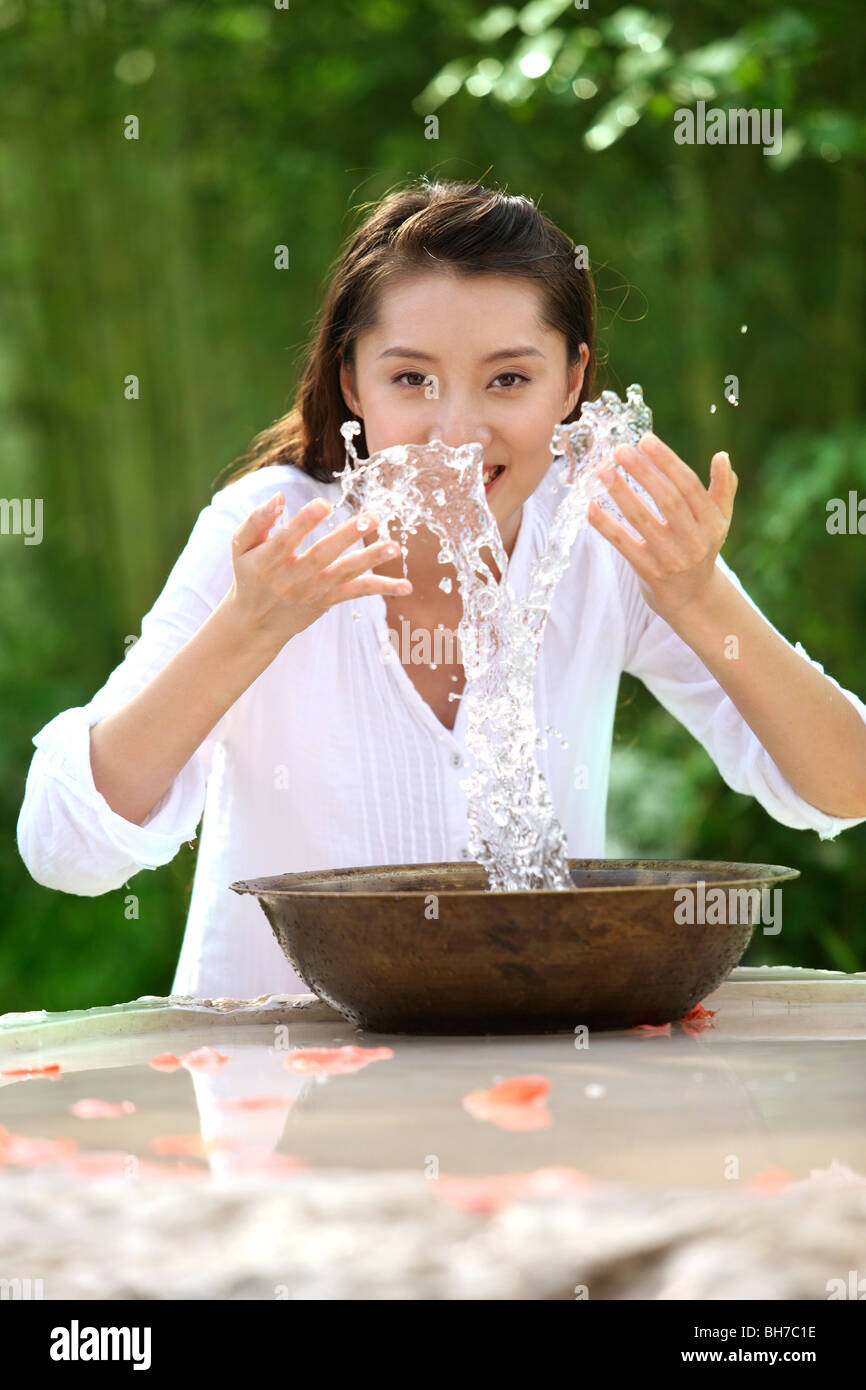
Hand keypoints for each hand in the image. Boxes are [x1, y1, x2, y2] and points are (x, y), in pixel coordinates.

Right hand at [227, 493, 411, 650]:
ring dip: (370, 560)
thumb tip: (277, 497)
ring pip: (344, 574)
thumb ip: (256, 521)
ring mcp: (313, 591)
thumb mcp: (241, 548)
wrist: (254, 624)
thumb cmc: (250, 575)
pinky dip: (382, 588)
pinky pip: (357, 592)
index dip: (304, 523)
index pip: (286, 540)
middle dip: (346, 537)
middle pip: (321, 557)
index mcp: (268, 562)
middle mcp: (292, 579)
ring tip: (394, 547)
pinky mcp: (328, 601)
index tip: (323, 504)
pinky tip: (407, 586)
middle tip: (369, 518)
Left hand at [586, 432, 737, 619]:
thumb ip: (722, 489)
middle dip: (642, 472)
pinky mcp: (648, 571)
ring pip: (642, 520)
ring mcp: (670, 557)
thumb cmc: (701, 549)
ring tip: (601, 470)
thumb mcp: (719, 521)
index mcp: (712, 523)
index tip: (645, 440)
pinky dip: (606, 525)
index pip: (689, 486)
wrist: (692, 599)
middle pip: (667, 500)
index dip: (667, 462)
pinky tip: (590, 506)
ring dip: (620, 492)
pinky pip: (624, 544)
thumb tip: (722, 456)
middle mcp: (694, 540)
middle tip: (619, 450)